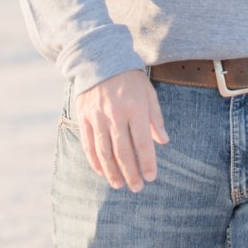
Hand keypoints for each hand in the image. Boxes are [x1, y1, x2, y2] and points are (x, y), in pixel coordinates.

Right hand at [76, 69, 167, 189]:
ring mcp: (97, 117)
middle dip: (130, 173)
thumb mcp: (148, 93)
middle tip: (137, 188)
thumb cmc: (130, 79)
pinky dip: (94, 161)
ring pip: (104, 151)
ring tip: (119, 185)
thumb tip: (163, 141)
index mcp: (135, 108)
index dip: (146, 162)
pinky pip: (88, 144)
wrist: (99, 60)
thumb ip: (156, 118)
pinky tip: (102, 172)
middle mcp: (115, 114)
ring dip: (112, 172)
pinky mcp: (83, 117)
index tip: (151, 177)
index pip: (142, 142)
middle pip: (123, 151)